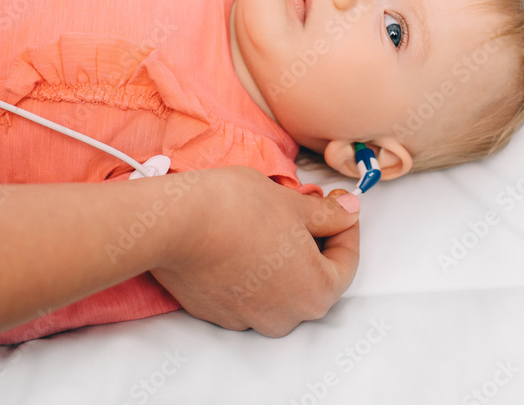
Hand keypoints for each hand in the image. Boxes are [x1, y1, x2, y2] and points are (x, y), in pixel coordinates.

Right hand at [152, 166, 359, 336]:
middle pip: (313, 279)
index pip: (347, 262)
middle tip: (302, 209)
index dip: (346, 226)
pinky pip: (245, 292)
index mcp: (316, 293)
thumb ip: (329, 215)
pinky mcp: (216, 313)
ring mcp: (247, 320)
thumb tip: (349, 211)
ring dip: (280, 259)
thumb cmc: (237, 209)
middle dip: (312, 244)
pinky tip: (238, 240)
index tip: (336, 205)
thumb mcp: (293, 203)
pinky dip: (249, 269)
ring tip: (267, 223)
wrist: (174, 223)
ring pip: (278, 287)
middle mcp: (285, 317)